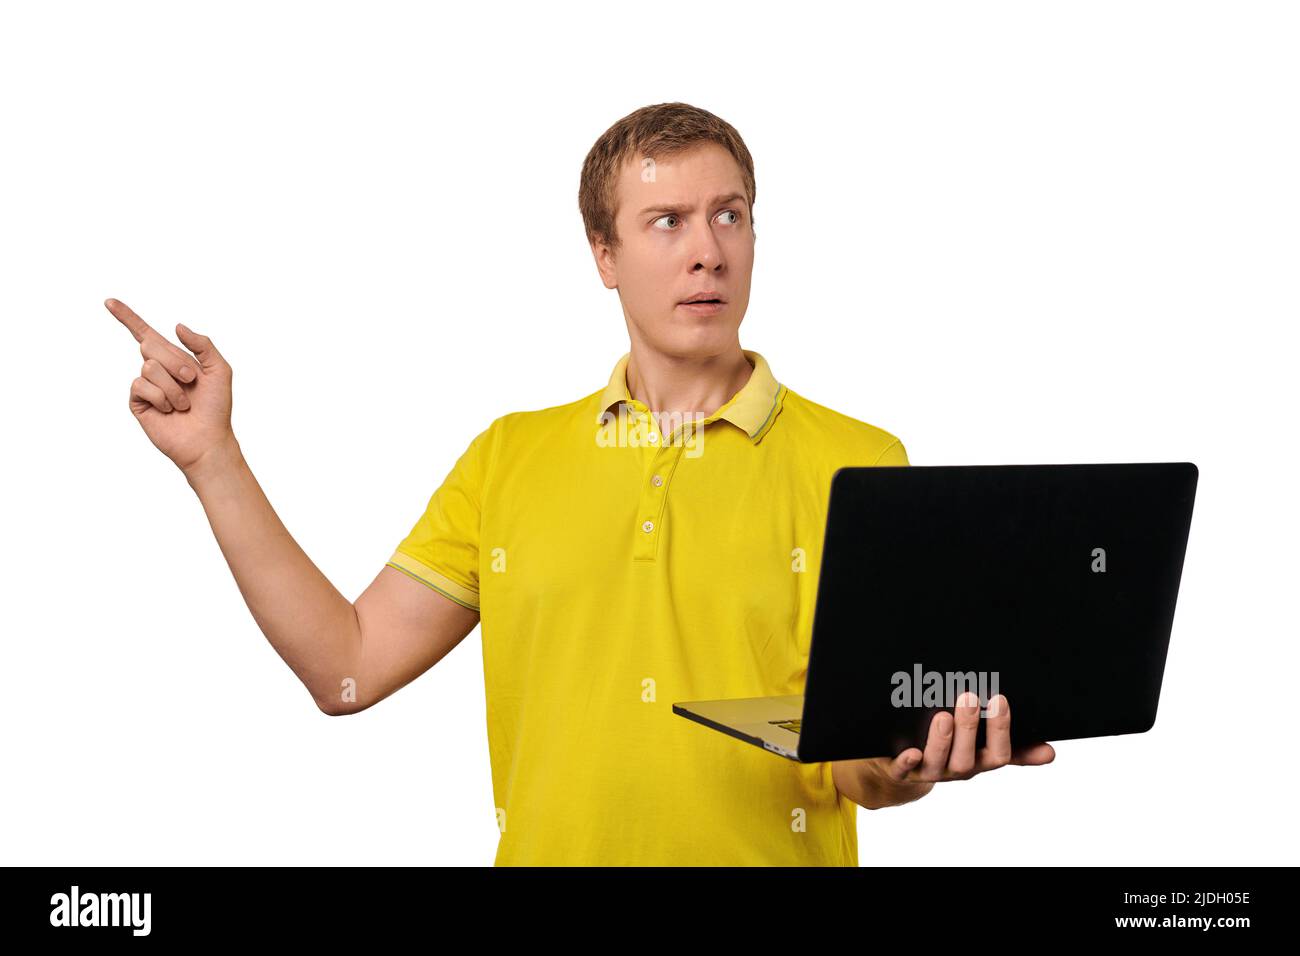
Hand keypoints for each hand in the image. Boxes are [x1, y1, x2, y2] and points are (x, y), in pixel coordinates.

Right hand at [106, 297, 235, 475]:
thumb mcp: (220, 370)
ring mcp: (146, 386)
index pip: (146, 333)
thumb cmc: (216, 407)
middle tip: (192, 380)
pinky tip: (170, 410)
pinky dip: (162, 397)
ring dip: (173, 386)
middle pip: (151, 344)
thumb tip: (176, 326)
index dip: (127, 317)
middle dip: (176, 362)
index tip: (109, 301)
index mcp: (174, 358)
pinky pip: (141, 385)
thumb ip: (203, 344)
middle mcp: (157, 369)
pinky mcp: (138, 402)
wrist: (208, 439)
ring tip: (184, 403)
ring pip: (148, 366)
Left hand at [873, 692, 1054, 786]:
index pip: (998, 753)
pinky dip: (907, 762)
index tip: (1000, 700)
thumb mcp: (984, 751)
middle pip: (967, 757)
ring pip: (938, 762)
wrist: (904, 773)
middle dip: (969, 728)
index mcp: (979, 761)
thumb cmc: (952, 751)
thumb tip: (1050, 752)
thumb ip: (1016, 751)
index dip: (1000, 729)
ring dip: (941, 741)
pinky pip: (903, 771)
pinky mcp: (901, 772)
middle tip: (969, 698)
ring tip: (943, 716)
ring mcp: (928, 772)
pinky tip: (911, 752)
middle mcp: (956, 770)